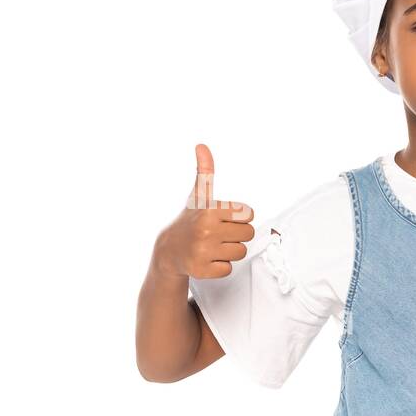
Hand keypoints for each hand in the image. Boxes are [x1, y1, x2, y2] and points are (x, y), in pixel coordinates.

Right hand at [153, 143, 254, 279]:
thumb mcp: (197, 196)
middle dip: (235, 235)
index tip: (222, 219)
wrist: (168, 250)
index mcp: (210, 210)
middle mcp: (206, 230)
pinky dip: (220, 266)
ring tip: (213, 246)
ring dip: (229, 251)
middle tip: (218, 234)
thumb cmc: (189, 220)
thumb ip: (204, 172)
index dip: (237, 217)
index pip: (248, 214)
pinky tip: (207, 259)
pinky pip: (228, 269)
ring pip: (240, 252)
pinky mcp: (202, 270)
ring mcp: (203, 251)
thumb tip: (201, 146)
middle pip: (247, 235)